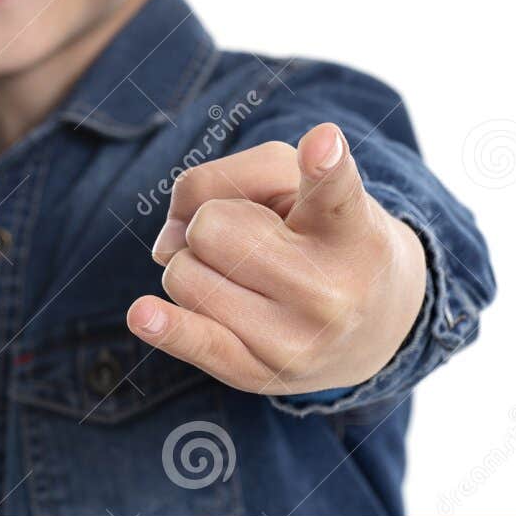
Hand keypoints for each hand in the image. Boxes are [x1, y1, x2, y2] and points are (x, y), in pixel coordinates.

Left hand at [128, 123, 427, 395]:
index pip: (334, 192)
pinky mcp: (262, 375)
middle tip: (256, 239)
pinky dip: (166, 327)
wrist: (373, 319)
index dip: (324, 163)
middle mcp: (332, 290)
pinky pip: (196, 342)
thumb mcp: (286, 176)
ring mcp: (298, 341)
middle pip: (211, 229)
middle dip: (214, 224)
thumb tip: (165, 242)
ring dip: (195, 266)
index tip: (323, 141)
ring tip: (246, 275)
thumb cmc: (317, 229)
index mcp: (351, 229)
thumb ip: (217, 180)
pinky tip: (143, 314)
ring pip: (184, 276)